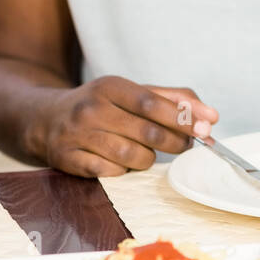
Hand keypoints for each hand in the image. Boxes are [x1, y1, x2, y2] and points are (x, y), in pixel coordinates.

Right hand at [32, 76, 218, 177]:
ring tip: (145, 151)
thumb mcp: (134, 92)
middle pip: (147, 133)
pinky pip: (111, 173)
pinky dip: (123, 170)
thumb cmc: (104, 106)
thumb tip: (211, 117)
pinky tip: (119, 160)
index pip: (152, 103)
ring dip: (148, 158)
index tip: (206, 128)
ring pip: (133, 157)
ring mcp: (77, 135)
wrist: (48, 119)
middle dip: (174, 142)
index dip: (182, 118)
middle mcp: (91, 109)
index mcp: (110, 87)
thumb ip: (175, 99)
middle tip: (184, 144)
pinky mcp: (68, 159)